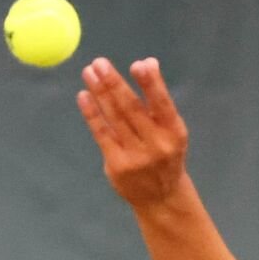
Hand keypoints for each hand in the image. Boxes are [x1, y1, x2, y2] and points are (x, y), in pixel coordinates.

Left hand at [77, 57, 187, 206]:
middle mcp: (157, 145)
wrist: (161, 197)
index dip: (151, 84)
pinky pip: (102, 134)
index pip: (162, 104)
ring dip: (100, 93)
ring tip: (89, 72)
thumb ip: (158, 99)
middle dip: (114, 83)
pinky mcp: (117, 166)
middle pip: (131, 108)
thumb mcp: (171, 129)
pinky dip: (92, 114)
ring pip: (114, 118)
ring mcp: (136, 157)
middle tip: (99, 63)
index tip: (137, 64)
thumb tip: (147, 62)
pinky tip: (84, 96)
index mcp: (174, 132)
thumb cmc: (165, 153)